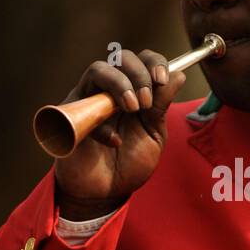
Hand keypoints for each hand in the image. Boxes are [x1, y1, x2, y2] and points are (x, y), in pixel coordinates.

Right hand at [53, 49, 186, 215]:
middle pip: (121, 57)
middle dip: (138, 74)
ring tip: (131, 109)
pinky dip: (102, 123)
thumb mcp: (153, 134)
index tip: (162, 79)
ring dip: (119, 84)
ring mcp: (89, 100)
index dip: (154, 62)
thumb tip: (178, 76)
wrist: (107, 192)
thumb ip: (162, 107)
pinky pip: (82, 103)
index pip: (143, 60)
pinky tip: (114, 142)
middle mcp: (110, 90)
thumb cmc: (129, 162)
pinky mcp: (70, 116)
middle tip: (146, 102)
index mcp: (134, 91)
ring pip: (98, 69)